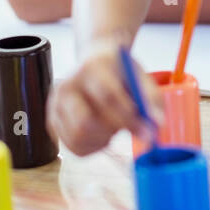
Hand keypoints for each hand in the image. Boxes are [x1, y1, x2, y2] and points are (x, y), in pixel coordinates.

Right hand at [46, 38, 164, 155]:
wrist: (95, 62)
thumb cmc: (121, 73)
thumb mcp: (141, 78)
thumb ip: (152, 100)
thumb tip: (157, 125)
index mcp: (92, 67)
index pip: (108, 96)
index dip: (129, 118)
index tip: (148, 134)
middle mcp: (67, 84)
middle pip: (85, 122)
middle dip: (112, 131)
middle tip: (127, 128)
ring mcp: (55, 103)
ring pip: (77, 137)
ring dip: (102, 140)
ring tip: (112, 127)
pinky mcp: (52, 120)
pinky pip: (72, 146)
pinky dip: (92, 147)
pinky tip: (101, 133)